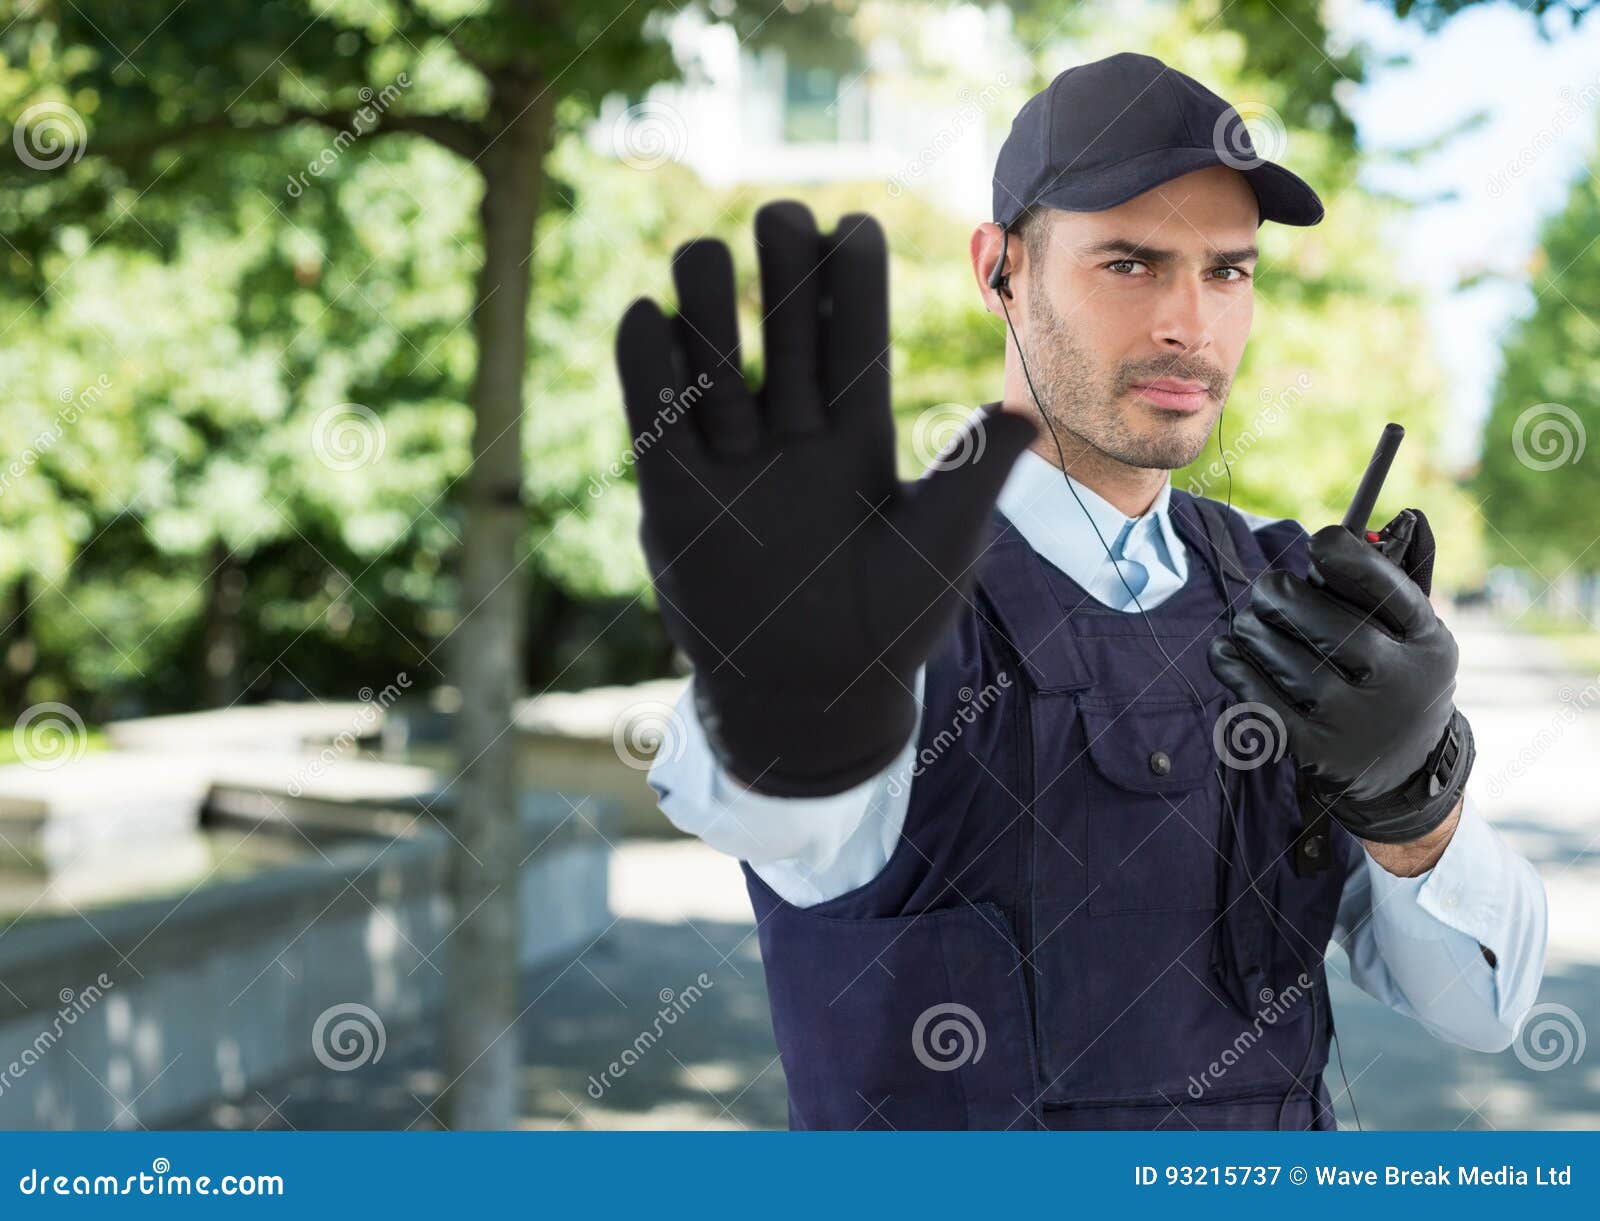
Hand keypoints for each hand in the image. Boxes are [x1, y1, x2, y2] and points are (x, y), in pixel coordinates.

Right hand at [615, 201, 1034, 795]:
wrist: (809, 701)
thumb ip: (972, 479)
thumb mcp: (940, 551)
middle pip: (783, 322)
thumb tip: (1023, 410)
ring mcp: (729, 458)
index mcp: (858, 432)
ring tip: (710, 258)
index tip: (853, 225)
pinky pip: (650, 410)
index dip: (852, 274)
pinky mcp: (671, 490)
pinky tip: (651, 317)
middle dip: (781, 262)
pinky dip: (644, 360)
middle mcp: (792, 432)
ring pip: (714, 350)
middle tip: (780, 216)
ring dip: (710, 296)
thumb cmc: (889, 630)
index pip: (854, 330)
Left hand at [1207, 509, 1472, 842]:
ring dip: (1254, 628)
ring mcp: (1355, 721)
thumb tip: (1407, 514)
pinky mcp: (1314, 750)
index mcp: (1428, 641)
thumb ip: (1403, 575)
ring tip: (1250, 622)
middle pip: (1324, 621)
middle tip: (1269, 588)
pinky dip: (1232, 665)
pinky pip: (1256, 695)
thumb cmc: (1396, 674)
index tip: (1319, 543)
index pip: (1388, 588)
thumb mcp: (1417, 632)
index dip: (1347, 558)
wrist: (1400, 772)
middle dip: (1282, 594)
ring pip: (1282, 655)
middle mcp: (1398, 683)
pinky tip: (1226, 649)